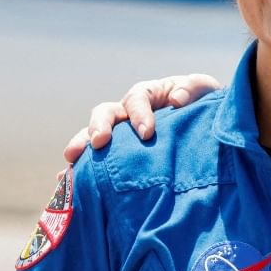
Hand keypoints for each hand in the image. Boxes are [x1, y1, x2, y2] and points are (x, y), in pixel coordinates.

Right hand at [62, 74, 222, 162]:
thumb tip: (176, 100)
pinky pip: (92, 160)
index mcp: (147, 95)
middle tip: (99, 142)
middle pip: (105, 114)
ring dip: (81, 146)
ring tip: (72, 160)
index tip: (147, 133)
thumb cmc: (203, 103)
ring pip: (91, 136)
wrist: (205, 126)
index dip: (139, 114)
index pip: (136, 99)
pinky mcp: (116, 155)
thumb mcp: (204, 89)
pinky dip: (77, 169)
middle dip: (99, 126)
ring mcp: (119, 134)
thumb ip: (192, 88)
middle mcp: (127, 112)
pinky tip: (65, 183)